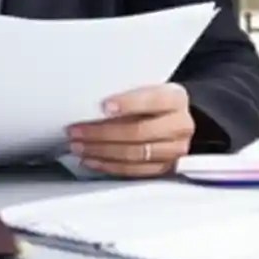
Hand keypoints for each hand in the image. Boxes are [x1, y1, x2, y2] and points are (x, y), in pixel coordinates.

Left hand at [67, 84, 194, 177]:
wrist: (170, 118)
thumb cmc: (151, 101)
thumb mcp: (144, 88)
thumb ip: (125, 92)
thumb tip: (91, 104)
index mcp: (176, 98)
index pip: (152, 100)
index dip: (128, 103)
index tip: (104, 106)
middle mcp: (180, 125)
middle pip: (140, 132)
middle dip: (102, 133)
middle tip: (77, 131)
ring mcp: (174, 150)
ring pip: (135, 154)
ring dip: (101, 151)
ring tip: (79, 146)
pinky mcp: (165, 168)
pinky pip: (134, 171)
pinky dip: (109, 166)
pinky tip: (92, 160)